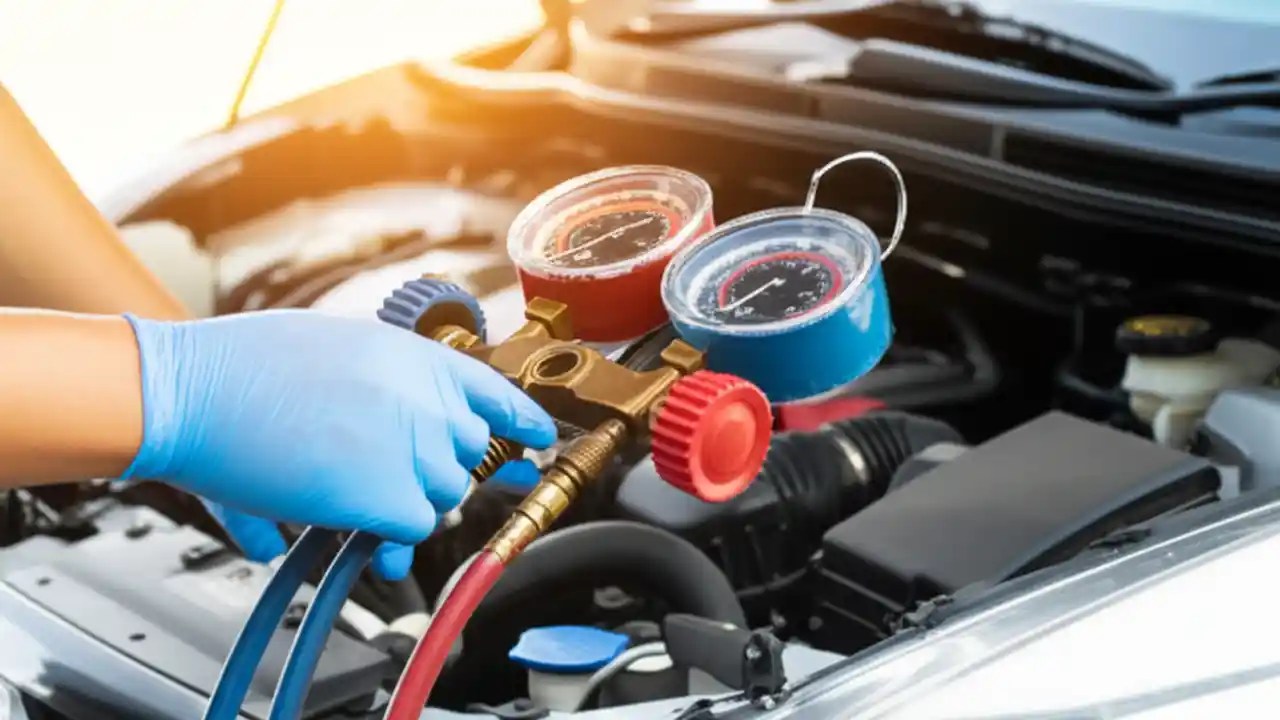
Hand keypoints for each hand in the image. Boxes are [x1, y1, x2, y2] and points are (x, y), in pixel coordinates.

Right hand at [122, 310, 555, 579]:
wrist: (191, 389)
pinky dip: (390, 539)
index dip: (521, 419)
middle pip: (468, 453)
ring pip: (445, 494)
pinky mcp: (383, 492)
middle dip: (438, 474)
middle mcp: (424, 395)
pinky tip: (367, 541)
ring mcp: (409, 442)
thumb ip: (373, 392)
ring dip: (411, 508)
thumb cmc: (239, 367)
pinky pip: (413, 528)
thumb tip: (373, 440)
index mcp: (412, 353)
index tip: (538, 438)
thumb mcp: (330, 350)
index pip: (493, 389)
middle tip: (399, 486)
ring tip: (369, 516)